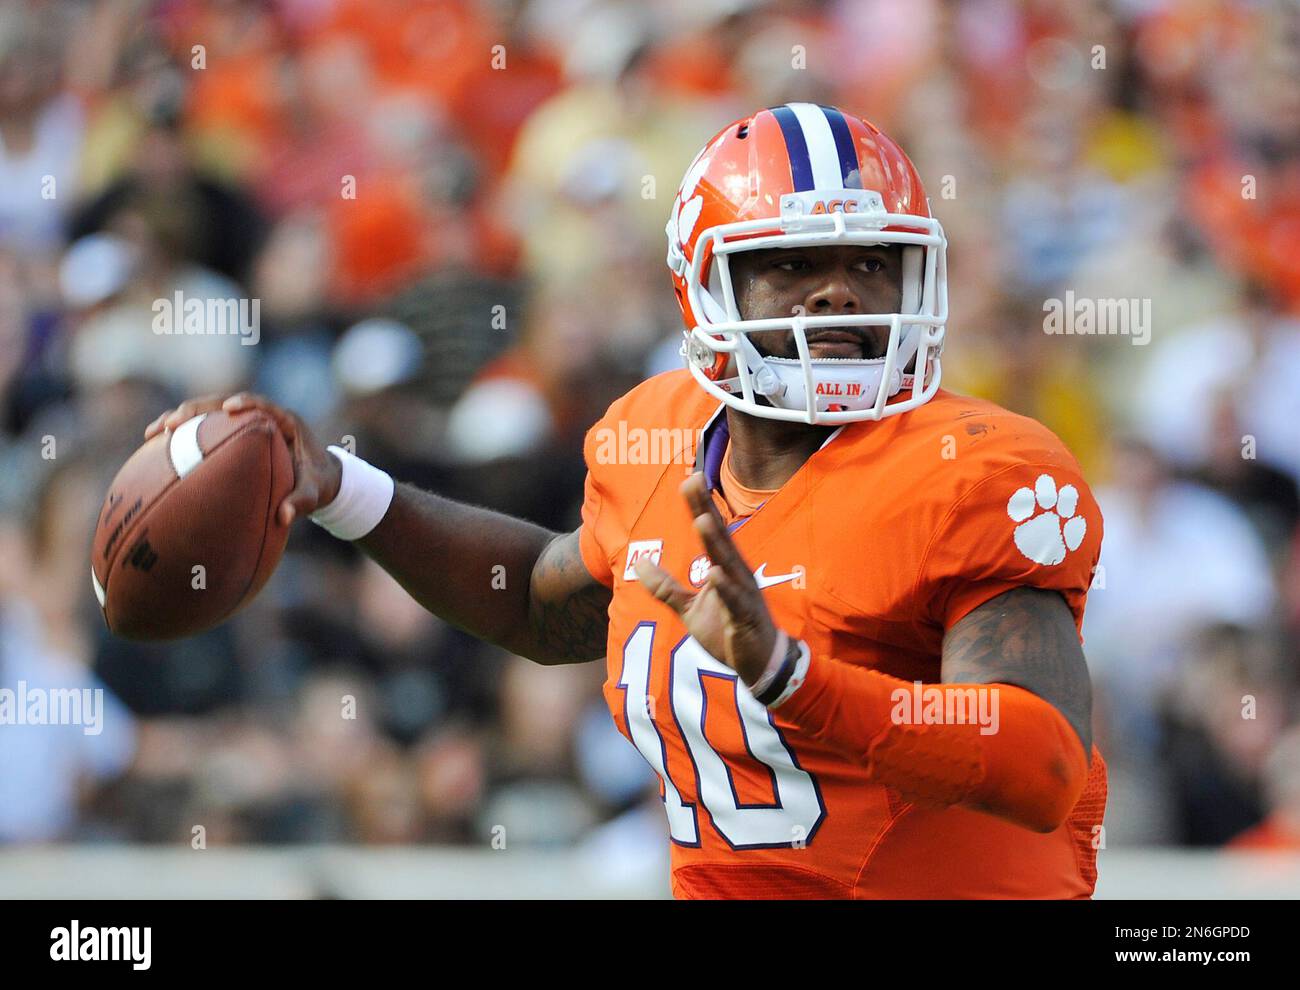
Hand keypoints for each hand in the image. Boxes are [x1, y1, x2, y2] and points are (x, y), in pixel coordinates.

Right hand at [144, 392, 341, 525]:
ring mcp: (243, 424)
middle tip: (171, 424)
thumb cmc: (320, 483)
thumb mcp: (316, 492)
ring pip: (207, 415)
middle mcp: (261, 417)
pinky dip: (182, 438)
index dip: (245, 403)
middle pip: (222, 405)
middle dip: (195, 410)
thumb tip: (285, 516)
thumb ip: (303, 502)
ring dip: (180, 420)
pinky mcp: (232, 436)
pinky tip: (155, 450)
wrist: (321, 480)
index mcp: (284, 422)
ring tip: (152, 434)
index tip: (229, 409)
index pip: (262, 405)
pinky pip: (204, 432)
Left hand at [633, 472, 779, 685]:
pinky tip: (716, 574)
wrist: (759, 665)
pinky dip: (726, 588)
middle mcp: (737, 574)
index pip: (711, 533)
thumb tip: (638, 563)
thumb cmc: (728, 631)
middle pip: (720, 538)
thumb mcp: (690, 609)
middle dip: (707, 510)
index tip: (690, 478)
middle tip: (694, 480)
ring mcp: (744, 595)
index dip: (701, 506)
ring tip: (703, 519)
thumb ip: (666, 587)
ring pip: (729, 565)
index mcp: (725, 569)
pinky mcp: (747, 619)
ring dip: (716, 542)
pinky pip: (736, 602)